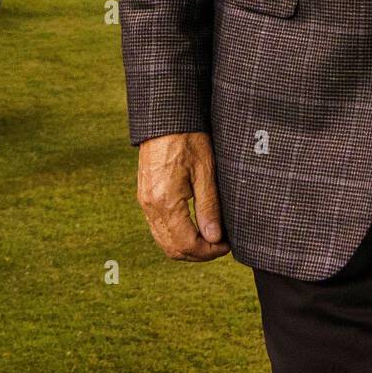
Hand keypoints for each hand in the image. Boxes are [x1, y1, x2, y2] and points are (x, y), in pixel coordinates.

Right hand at [137, 131, 229, 261]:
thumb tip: (214, 238)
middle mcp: (150, 206)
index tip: (227, 245)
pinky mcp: (144, 196)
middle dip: (198, 253)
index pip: (186, 244)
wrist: (165, 118)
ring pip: (163, 241)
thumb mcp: (206, 170)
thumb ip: (209, 207)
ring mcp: (144, 202)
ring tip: (211, 237)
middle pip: (172, 249)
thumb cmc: (189, 138)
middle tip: (221, 245)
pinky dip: (176, 235)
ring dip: (187, 246)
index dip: (208, 252)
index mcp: (165, 201)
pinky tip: (194, 225)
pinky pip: (158, 228)